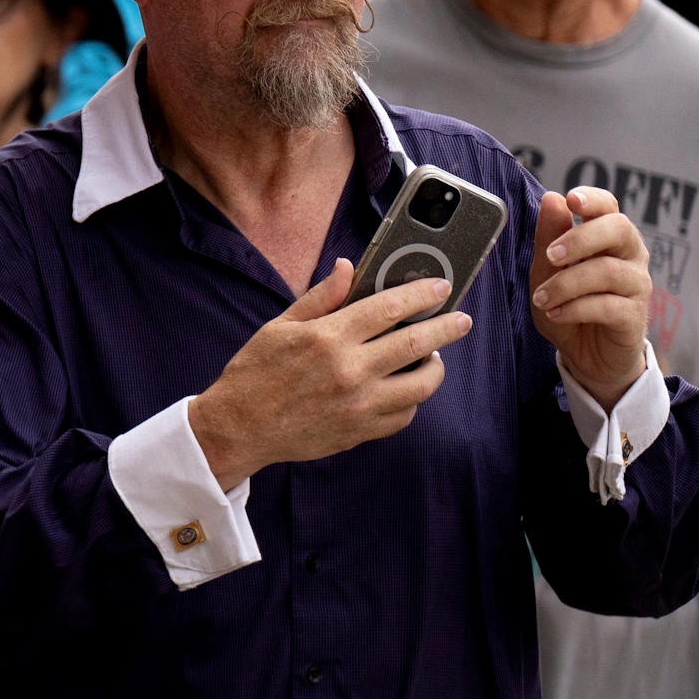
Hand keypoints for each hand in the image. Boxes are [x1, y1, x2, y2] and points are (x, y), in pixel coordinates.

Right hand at [186, 260, 473, 485]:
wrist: (237, 428)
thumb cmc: (254, 374)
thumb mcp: (279, 327)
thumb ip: (320, 298)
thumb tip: (348, 267)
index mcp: (327, 337)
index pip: (391, 306)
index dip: (423, 294)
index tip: (441, 287)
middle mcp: (348, 370)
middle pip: (418, 343)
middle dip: (448, 327)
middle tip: (462, 320)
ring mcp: (358, 403)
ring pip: (422, 384)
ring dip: (435, 367)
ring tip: (432, 358)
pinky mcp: (360, 430)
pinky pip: (404, 414)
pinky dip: (411, 399)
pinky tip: (404, 388)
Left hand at [530, 186, 653, 407]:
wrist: (587, 354)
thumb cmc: (569, 304)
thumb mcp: (547, 271)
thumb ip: (549, 237)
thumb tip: (552, 199)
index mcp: (608, 238)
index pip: (610, 207)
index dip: (593, 199)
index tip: (571, 200)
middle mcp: (629, 255)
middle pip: (619, 228)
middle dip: (581, 238)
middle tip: (550, 255)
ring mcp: (636, 285)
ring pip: (609, 270)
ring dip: (567, 284)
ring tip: (542, 299)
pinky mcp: (635, 316)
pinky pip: (609, 306)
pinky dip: (576, 309)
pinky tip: (556, 314)